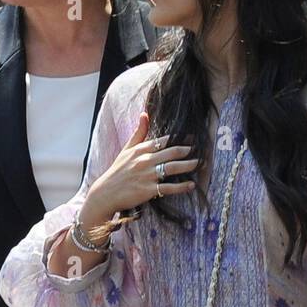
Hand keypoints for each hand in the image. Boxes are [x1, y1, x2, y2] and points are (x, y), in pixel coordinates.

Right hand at [80, 111, 198, 228]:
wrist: (106, 193)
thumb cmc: (117, 171)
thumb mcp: (126, 149)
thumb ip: (138, 132)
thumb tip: (144, 113)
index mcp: (141, 149)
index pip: (164, 140)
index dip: (180, 138)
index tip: (192, 137)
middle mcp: (145, 160)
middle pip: (172, 152)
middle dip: (189, 150)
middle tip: (201, 150)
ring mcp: (147, 175)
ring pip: (173, 168)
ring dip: (189, 165)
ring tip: (200, 164)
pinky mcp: (148, 190)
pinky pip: (169, 187)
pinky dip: (181, 187)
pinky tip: (191, 185)